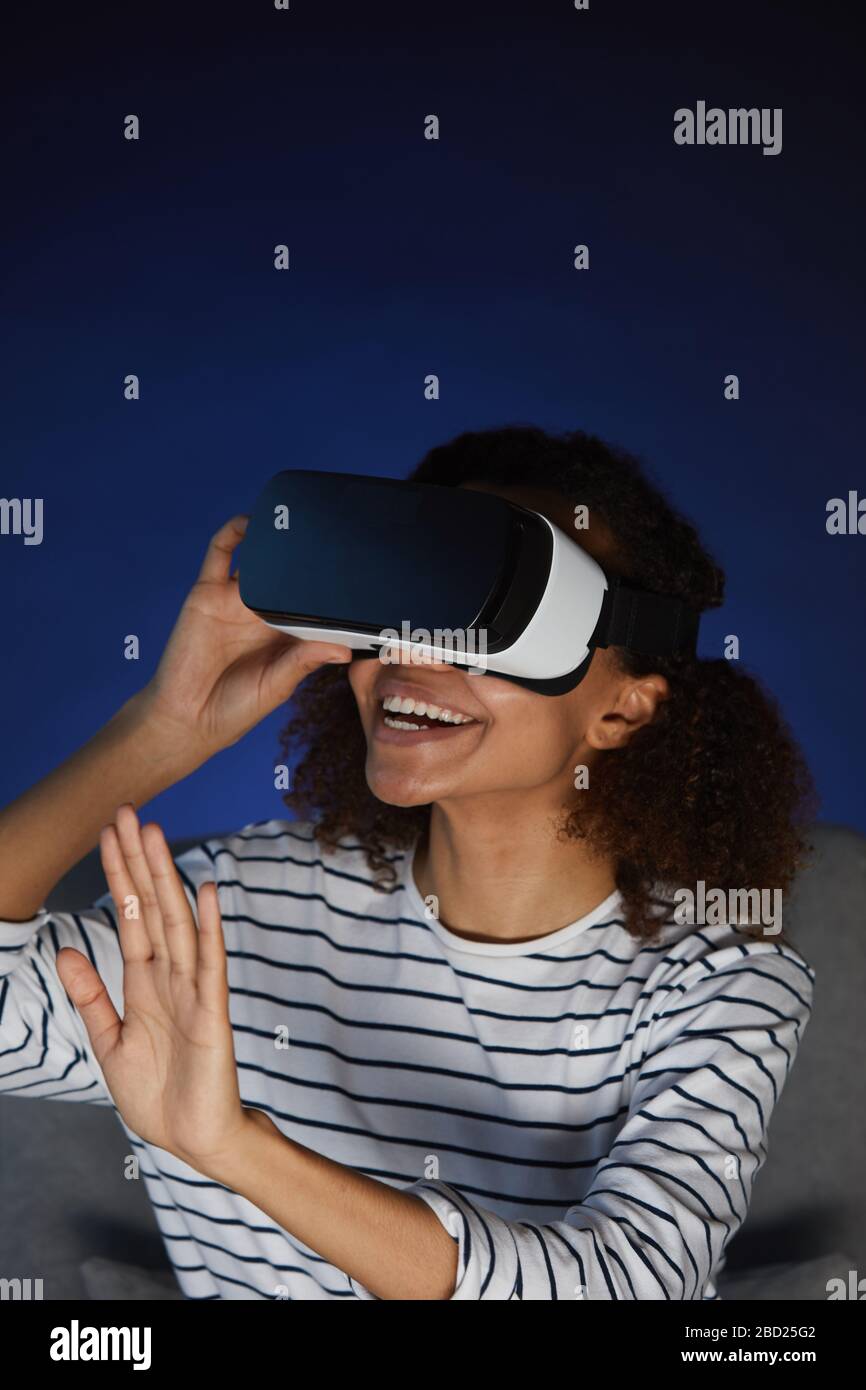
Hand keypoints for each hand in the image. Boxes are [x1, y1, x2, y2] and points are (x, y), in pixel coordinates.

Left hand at [56, 804, 249, 1171]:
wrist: (195, 1139)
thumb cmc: (158, 1095)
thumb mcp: (110, 1043)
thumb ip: (91, 996)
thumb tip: (66, 949)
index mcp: (144, 983)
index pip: (129, 917)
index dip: (118, 875)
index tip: (108, 834)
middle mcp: (170, 976)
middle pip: (151, 907)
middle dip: (137, 862)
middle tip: (129, 813)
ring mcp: (193, 990)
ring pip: (177, 922)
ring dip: (165, 879)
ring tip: (154, 835)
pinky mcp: (212, 1012)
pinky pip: (210, 962)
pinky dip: (210, 926)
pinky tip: (205, 891)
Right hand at [138, 515, 351, 764]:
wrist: (185, 719)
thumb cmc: (233, 710)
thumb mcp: (277, 686)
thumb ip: (305, 662)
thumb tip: (344, 650)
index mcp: (287, 635)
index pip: (317, 603)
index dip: (335, 590)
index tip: (362, 575)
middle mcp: (263, 613)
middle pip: (291, 575)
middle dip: (310, 556)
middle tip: (337, 533)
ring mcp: (236, 601)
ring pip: (260, 558)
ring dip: (276, 537)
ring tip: (300, 517)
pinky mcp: (208, 593)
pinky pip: (220, 553)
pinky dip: (234, 532)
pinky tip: (251, 521)